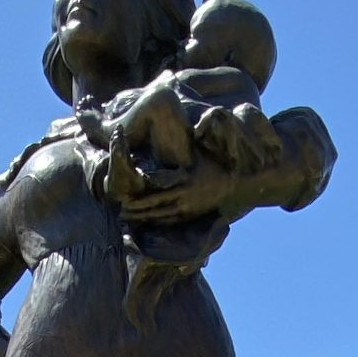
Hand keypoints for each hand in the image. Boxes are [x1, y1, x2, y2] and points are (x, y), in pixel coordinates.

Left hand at [118, 151, 239, 226]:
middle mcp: (185, 199)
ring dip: (145, 218)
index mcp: (184, 184)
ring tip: (129, 218)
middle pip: (155, 209)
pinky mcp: (192, 214)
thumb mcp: (200, 151)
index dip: (139, 201)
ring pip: (162, 217)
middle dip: (137, 212)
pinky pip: (171, 220)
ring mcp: (189, 208)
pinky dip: (157, 221)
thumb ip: (182, 149)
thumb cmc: (215, 163)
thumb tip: (176, 134)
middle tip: (121, 213)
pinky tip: (147, 221)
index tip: (125, 201)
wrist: (237, 182)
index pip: (156, 195)